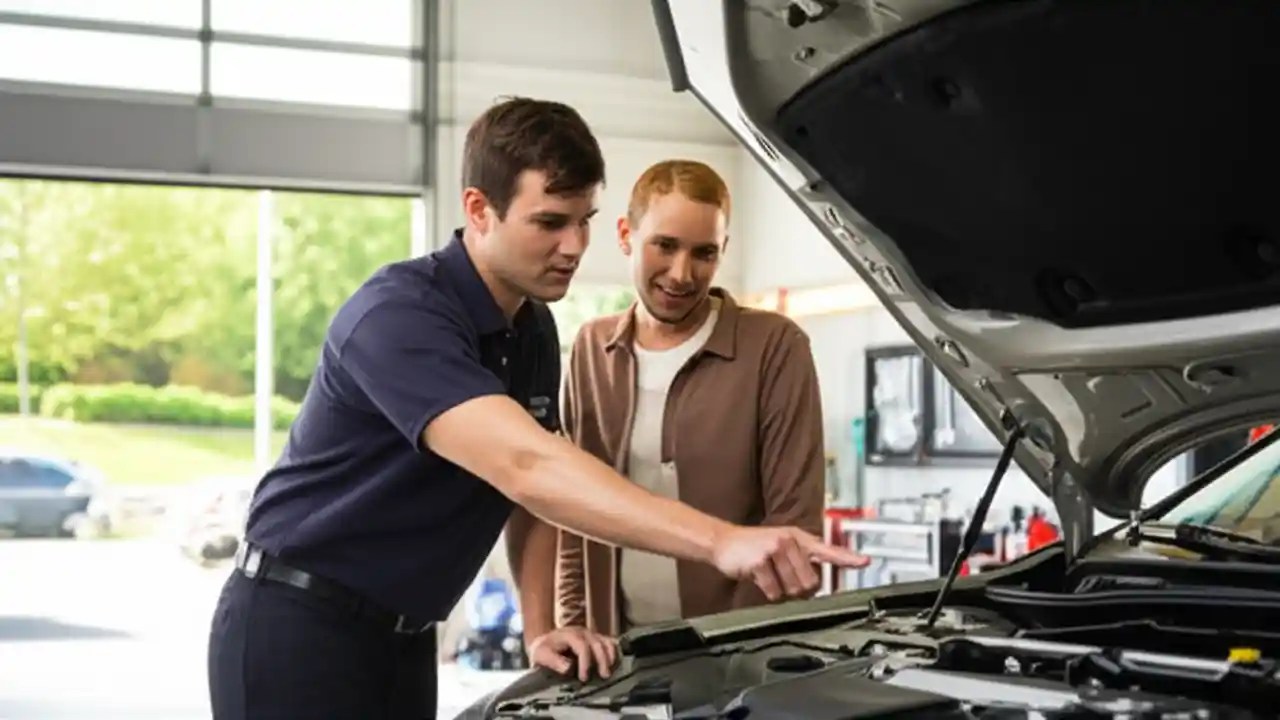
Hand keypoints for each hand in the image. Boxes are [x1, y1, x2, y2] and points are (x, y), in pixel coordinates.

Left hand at [527, 627, 618, 682]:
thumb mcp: (542, 655)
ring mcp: (589, 633)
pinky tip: (613, 662)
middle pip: (596, 643)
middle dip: (601, 660)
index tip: (584, 677)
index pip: (582, 646)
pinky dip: (613, 651)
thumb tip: (568, 668)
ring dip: (609, 656)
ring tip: (609, 671)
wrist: (544, 643)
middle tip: (603, 676)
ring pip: (604, 641)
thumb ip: (554, 661)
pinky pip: (608, 641)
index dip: (585, 662)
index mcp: (568, 634)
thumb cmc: (543, 650)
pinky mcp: (594, 638)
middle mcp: (581, 631)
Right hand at [711, 525, 870, 601]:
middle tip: (782, 577)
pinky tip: (758, 576)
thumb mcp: (781, 545)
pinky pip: (774, 591)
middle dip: (798, 588)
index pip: (828, 550)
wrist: (723, 542)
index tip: (864, 562)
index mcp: (799, 539)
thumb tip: (816, 584)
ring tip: (769, 574)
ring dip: (780, 590)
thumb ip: (801, 559)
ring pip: (792, 589)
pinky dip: (767, 590)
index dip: (847, 558)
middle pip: (810, 583)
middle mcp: (790, 541)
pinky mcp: (760, 561)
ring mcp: (775, 550)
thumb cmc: (754, 547)